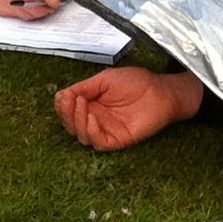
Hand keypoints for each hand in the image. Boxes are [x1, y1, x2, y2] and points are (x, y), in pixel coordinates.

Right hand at [53, 68, 204, 150]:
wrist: (161, 91)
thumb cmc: (138, 82)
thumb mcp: (106, 79)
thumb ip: (85, 87)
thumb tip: (63, 94)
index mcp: (92, 104)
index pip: (69, 110)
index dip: (62, 105)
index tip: (62, 96)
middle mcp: (96, 119)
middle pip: (71, 124)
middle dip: (66, 113)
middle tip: (69, 100)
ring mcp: (106, 131)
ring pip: (81, 135)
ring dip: (77, 120)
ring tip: (81, 105)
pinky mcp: (116, 140)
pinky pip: (98, 142)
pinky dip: (90, 131)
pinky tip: (91, 118)